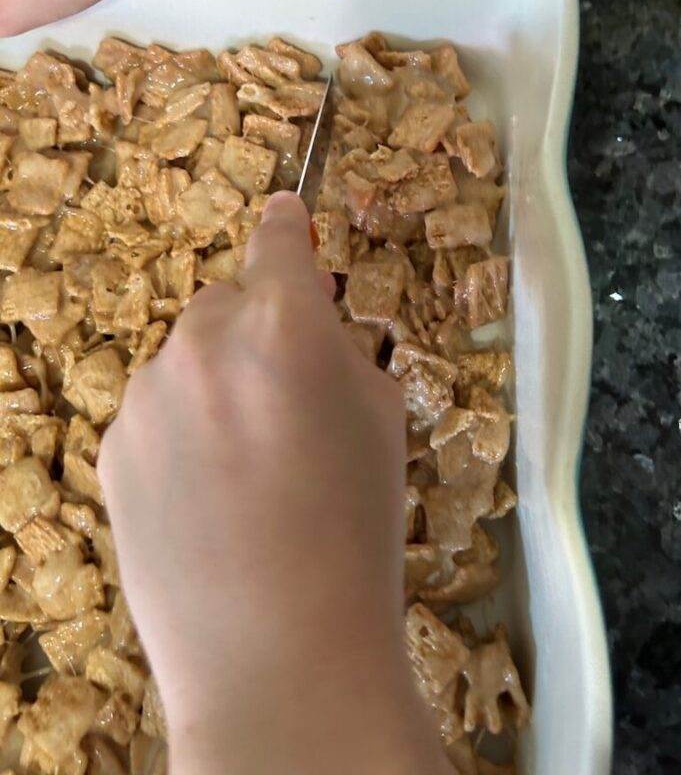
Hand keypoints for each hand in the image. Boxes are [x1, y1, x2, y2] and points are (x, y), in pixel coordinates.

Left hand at [99, 192, 452, 774]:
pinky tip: (205, 494)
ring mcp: (148, 396)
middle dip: (255, 332)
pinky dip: (180, 430)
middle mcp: (204, 343)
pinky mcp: (112, 446)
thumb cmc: (355, 532)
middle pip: (228, 303)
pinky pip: (156, 412)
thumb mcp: (383, 422)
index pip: (279, 243)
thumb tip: (316, 325)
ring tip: (243, 466)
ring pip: (187, 360)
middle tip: (282, 404)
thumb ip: (343, 353)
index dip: (287, 227)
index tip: (286, 214)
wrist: (277, 650)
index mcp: (284, 327)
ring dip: (214, 384)